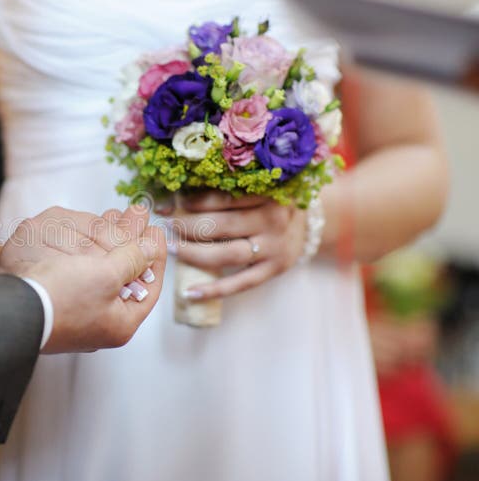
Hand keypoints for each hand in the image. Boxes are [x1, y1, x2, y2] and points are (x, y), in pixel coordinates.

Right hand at [0, 205, 166, 352]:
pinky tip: (88, 237)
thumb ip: (132, 259)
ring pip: (104, 276)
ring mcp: (79, 316)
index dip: (155, 258)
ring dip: (110, 248)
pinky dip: (90, 255)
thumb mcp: (107, 275)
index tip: (155, 232)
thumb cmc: (61, 298)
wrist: (11, 311)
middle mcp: (101, 324)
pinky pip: (84, 276)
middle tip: (136, 221)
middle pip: (127, 281)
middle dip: (131, 248)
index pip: (150, 288)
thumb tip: (149, 249)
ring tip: (114, 220)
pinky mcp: (59, 304)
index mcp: (120, 324)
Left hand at [171, 191, 305, 299]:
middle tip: (166, 226)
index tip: (168, 204)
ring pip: (227, 255)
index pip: (222, 198)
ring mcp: (274, 248)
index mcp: (267, 194)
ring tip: (172, 250)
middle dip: (187, 226)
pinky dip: (214, 290)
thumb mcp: (260, 188)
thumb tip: (177, 196)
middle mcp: (272, 220)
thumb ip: (228, 190)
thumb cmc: (272, 202)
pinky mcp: (274, 269)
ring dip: (194, 254)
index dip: (191, 202)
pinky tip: (190, 293)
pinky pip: (240, 283)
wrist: (313, 224)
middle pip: (221, 227)